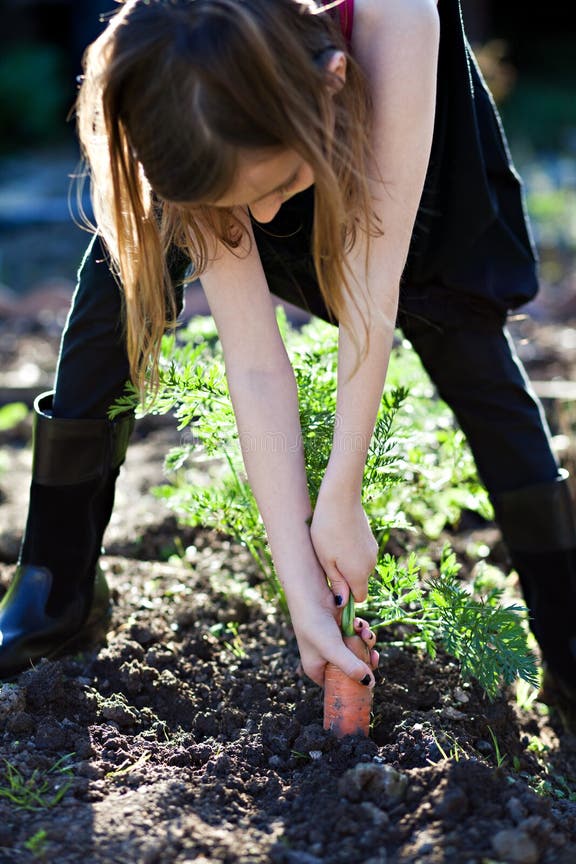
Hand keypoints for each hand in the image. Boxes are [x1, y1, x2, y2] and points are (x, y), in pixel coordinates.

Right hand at [285, 571, 377, 687]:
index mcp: (316, 668)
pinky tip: (360, 624)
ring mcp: (334, 642)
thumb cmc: (314, 624)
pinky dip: (362, 630)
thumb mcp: (333, 649)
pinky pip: (357, 635)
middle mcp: (325, 657)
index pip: (337, 686)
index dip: (353, 686)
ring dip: (365, 642)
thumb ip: (350, 667)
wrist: (310, 593)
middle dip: (364, 661)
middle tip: (374, 656)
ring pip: (357, 650)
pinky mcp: (341, 627)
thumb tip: (369, 683)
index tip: (369, 681)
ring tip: (365, 634)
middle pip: (351, 668)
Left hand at [309, 487, 377, 606]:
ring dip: (347, 564)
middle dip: (345, 578)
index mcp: (359, 574)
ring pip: (360, 567)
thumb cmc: (327, 530)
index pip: (359, 598)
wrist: (341, 498)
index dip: (346, 595)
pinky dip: (351, 552)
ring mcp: (372, 551)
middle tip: (326, 562)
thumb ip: (337, 583)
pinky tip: (338, 538)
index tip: (332, 585)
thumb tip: (343, 602)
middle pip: (359, 582)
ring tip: (330, 547)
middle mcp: (371, 564)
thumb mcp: (326, 561)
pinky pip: (361, 554)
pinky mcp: (370, 539)